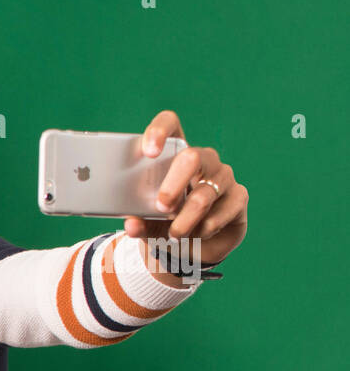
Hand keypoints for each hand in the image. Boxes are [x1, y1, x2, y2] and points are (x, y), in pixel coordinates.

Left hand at [123, 109, 248, 266]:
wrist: (193, 246)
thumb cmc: (165, 223)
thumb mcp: (148, 221)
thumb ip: (140, 220)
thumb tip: (132, 225)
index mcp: (173, 153)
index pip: (171, 124)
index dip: (160, 131)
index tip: (149, 152)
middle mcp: (202, 158)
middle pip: (192, 157)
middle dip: (174, 184)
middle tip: (161, 206)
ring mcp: (223, 175)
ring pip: (205, 194)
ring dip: (186, 219)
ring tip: (174, 234)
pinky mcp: (239, 196)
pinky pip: (222, 211)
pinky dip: (205, 228)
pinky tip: (197, 234)